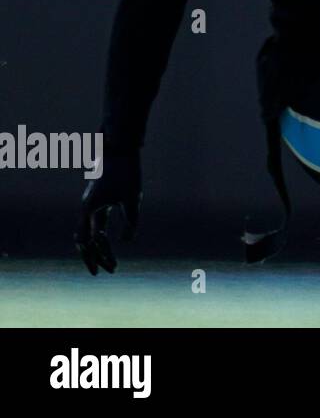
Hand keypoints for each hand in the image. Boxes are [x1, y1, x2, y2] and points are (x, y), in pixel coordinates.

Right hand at [76, 151, 141, 274]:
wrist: (120, 148)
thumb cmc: (126, 172)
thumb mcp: (132, 199)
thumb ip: (130, 222)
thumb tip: (126, 242)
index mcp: (89, 210)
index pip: (86, 242)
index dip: (93, 258)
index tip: (99, 272)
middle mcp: (87, 209)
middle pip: (88, 240)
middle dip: (97, 257)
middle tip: (110, 270)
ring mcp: (93, 204)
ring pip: (93, 232)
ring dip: (101, 247)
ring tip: (113, 262)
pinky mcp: (100, 199)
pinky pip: (97, 223)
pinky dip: (102, 236)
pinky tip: (110, 244)